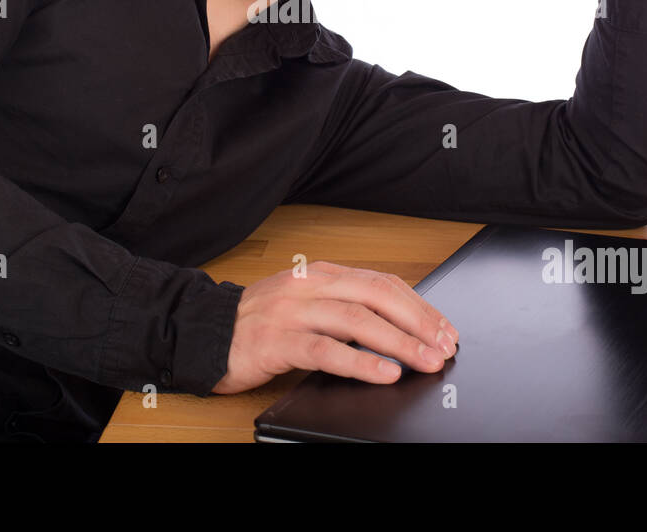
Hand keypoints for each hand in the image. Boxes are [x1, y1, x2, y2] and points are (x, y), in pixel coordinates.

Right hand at [210, 261, 460, 393]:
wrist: (202, 332)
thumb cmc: (256, 323)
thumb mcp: (303, 304)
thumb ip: (341, 307)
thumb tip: (396, 328)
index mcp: (319, 274)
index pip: (381, 282)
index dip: (419, 305)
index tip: (444, 328)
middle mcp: (308, 285)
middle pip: (377, 295)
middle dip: (418, 321)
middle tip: (445, 346)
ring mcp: (292, 312)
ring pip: (357, 320)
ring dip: (400, 342)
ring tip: (427, 361)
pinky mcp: (276, 341)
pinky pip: (326, 350)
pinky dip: (360, 362)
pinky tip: (384, 372)